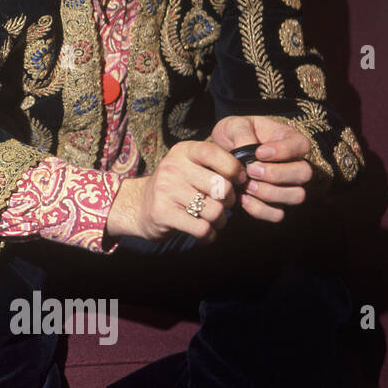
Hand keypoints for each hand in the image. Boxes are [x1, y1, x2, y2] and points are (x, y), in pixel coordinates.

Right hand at [107, 139, 242, 242]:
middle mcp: (172, 167)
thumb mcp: (189, 166)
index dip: (234, 169)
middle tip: (223, 206)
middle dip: (229, 201)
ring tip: (213, 221)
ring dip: (220, 221)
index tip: (238, 180)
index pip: (215, 153)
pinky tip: (205, 234)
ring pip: (214, 211)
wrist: (139, 206)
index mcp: (182, 151)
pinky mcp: (163, 212)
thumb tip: (248, 177)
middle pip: (222, 187)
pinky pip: (202, 229)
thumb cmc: (175, 186)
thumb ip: (214, 166)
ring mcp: (166, 190)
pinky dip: (209, 236)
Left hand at [210, 115, 312, 220]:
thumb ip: (243, 134)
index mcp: (289, 139)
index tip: (258, 152)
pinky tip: (243, 199)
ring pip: (297, 196)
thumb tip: (251, 154)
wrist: (219, 154)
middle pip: (305, 173)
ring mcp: (287, 185)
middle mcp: (294, 163)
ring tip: (246, 185)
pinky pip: (278, 214)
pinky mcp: (275, 203)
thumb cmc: (233, 135)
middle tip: (251, 170)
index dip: (283, 151)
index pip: (302, 145)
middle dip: (276, 174)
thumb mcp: (234, 125)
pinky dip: (260, 210)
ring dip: (270, 193)